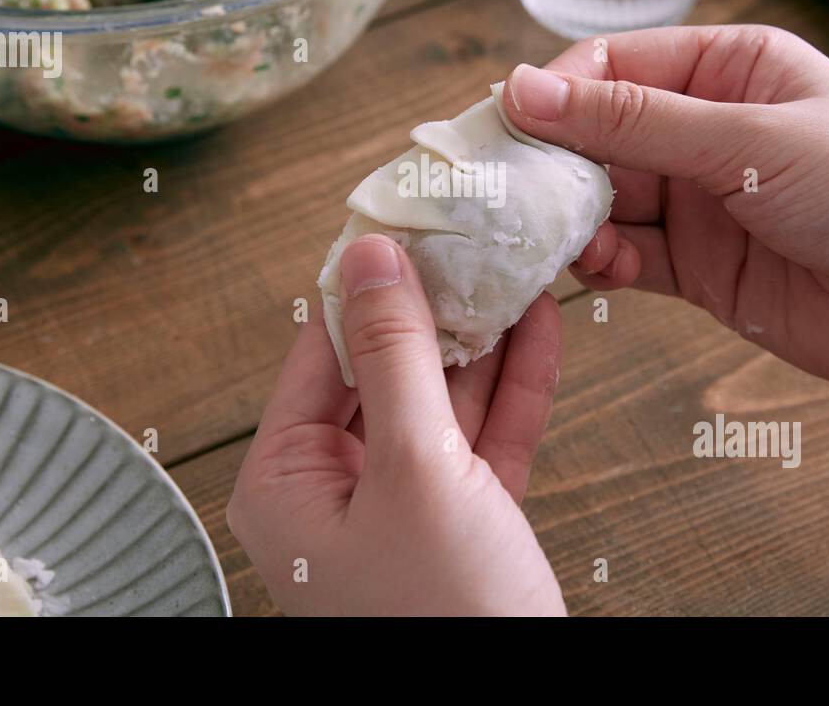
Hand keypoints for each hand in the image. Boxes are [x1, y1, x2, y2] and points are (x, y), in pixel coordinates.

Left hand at [228, 235, 566, 614]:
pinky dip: (514, 385)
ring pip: (441, 397)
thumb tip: (370, 256)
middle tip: (473, 232)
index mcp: (287, 480)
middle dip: (437, 304)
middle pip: (384, 367)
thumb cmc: (445, 615)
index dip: (367, 278)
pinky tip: (541, 325)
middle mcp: (336, 489)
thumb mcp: (416, 468)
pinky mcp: (463, 519)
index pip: (320, 349)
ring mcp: (402, 504)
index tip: (406, 213)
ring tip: (515, 263)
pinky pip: (483, 436)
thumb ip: (394, 357)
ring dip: (483, 336)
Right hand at [503, 26, 828, 480]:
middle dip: (555, 162)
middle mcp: (708, 130)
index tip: (508, 126)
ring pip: (605, 201)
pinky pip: (629, 257)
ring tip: (559, 240)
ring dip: (573, 219)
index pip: (614, 65)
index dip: (556, 92)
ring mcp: (703, 202)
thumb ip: (636, 122)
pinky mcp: (702, 270)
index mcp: (730, 69)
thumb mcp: (752, 142)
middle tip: (509, 193)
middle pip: (598, 135)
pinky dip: (602, 264)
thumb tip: (527, 88)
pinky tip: (599, 270)